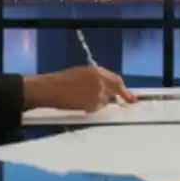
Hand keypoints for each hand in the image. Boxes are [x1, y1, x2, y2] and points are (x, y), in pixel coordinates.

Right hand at [21, 66, 137, 111]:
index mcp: (97, 71)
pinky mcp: (92, 105)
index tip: (130, 96)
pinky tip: (79, 103)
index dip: (124, 89)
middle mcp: (100, 82)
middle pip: (116, 91)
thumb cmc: (61, 81)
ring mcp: (97, 94)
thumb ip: (97, 78)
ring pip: (104, 101)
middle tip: (126, 102)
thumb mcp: (82, 73)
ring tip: (82, 98)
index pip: (117, 80)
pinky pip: (96, 109)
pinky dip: (91, 108)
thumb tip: (108, 87)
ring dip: (99, 102)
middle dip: (121, 96)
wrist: (50, 89)